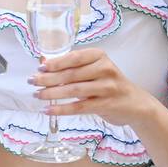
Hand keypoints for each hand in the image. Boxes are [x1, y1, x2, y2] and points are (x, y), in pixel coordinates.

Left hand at [28, 47, 152, 126]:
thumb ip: (72, 67)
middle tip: (32, 82)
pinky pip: (79, 107)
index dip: (55, 63)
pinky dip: (62, 109)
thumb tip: (43, 64)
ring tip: (37, 95)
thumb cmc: (108, 84)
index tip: (40, 67)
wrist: (135, 103)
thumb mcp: (94, 70)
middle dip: (48, 78)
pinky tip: (48, 110)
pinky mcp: (107, 104)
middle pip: (71, 74)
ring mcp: (108, 87)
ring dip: (52, 93)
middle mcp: (106, 69)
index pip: (74, 57)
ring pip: (74, 90)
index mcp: (100, 56)